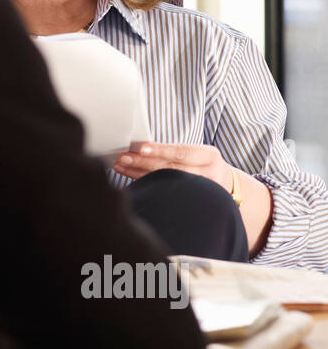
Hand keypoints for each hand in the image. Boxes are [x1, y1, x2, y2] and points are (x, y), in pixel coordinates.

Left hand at [111, 141, 233, 191]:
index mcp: (209, 156)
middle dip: (144, 163)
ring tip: (120, 166)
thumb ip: (179, 151)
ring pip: (165, 181)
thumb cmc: (207, 166)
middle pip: (171, 168)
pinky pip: (164, 192)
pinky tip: (130, 177)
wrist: (228, 187)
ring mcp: (199, 191)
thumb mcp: (202, 155)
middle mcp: (206, 174)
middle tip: (123, 157)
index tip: (141, 148)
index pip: (182, 152)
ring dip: (139, 173)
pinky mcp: (191, 202)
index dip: (162, 150)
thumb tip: (143, 146)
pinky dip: (146, 183)